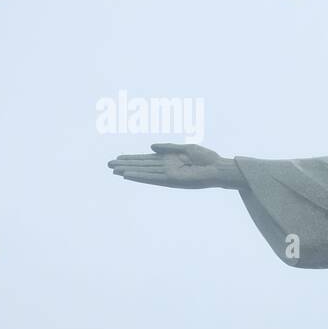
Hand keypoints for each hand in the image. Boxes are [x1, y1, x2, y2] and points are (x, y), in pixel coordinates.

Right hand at [108, 143, 244, 188]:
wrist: (219, 168)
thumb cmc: (207, 158)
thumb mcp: (186, 148)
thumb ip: (168, 147)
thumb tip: (150, 147)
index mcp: (169, 159)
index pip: (146, 159)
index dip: (132, 159)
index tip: (118, 158)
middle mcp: (166, 168)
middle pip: (142, 166)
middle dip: (126, 165)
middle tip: (108, 165)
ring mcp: (168, 174)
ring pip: (144, 172)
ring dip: (129, 171)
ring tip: (114, 170)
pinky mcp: (172, 180)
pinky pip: (153, 178)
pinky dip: (141, 176)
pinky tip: (128, 175)